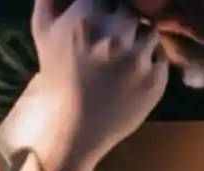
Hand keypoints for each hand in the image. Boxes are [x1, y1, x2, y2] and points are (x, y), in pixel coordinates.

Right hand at [29, 0, 167, 170]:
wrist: (72, 125)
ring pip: (149, 30)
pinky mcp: (155, 79)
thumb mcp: (43, 29)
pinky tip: (130, 75)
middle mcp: (115, 35)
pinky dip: (149, 61)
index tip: (101, 22)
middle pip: (131, 11)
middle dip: (122, 24)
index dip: (106, 8)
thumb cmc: (57, 74)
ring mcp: (137, 58)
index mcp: (86, 18)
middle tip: (112, 42)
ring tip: (122, 59)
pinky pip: (160, 56)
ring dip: (138, 40)